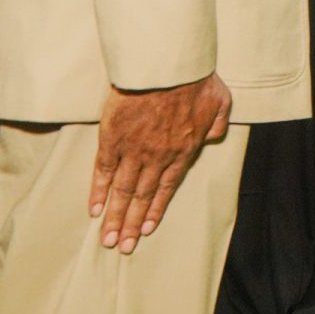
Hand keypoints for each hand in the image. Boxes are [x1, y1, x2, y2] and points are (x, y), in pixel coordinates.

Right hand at [90, 72, 231, 254]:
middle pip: (143, 196)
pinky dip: (98, 190)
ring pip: (123, 189)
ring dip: (114, 216)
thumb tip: (214, 138)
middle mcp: (157, 156)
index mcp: (183, 150)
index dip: (155, 210)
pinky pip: (103, 170)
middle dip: (130, 224)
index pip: (168, 188)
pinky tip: (94, 209)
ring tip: (107, 239)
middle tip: (121, 247)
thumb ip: (218, 124)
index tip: (145, 230)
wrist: (166, 66)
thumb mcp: (221, 103)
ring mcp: (133, 149)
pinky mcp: (112, 138)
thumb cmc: (196, 79)